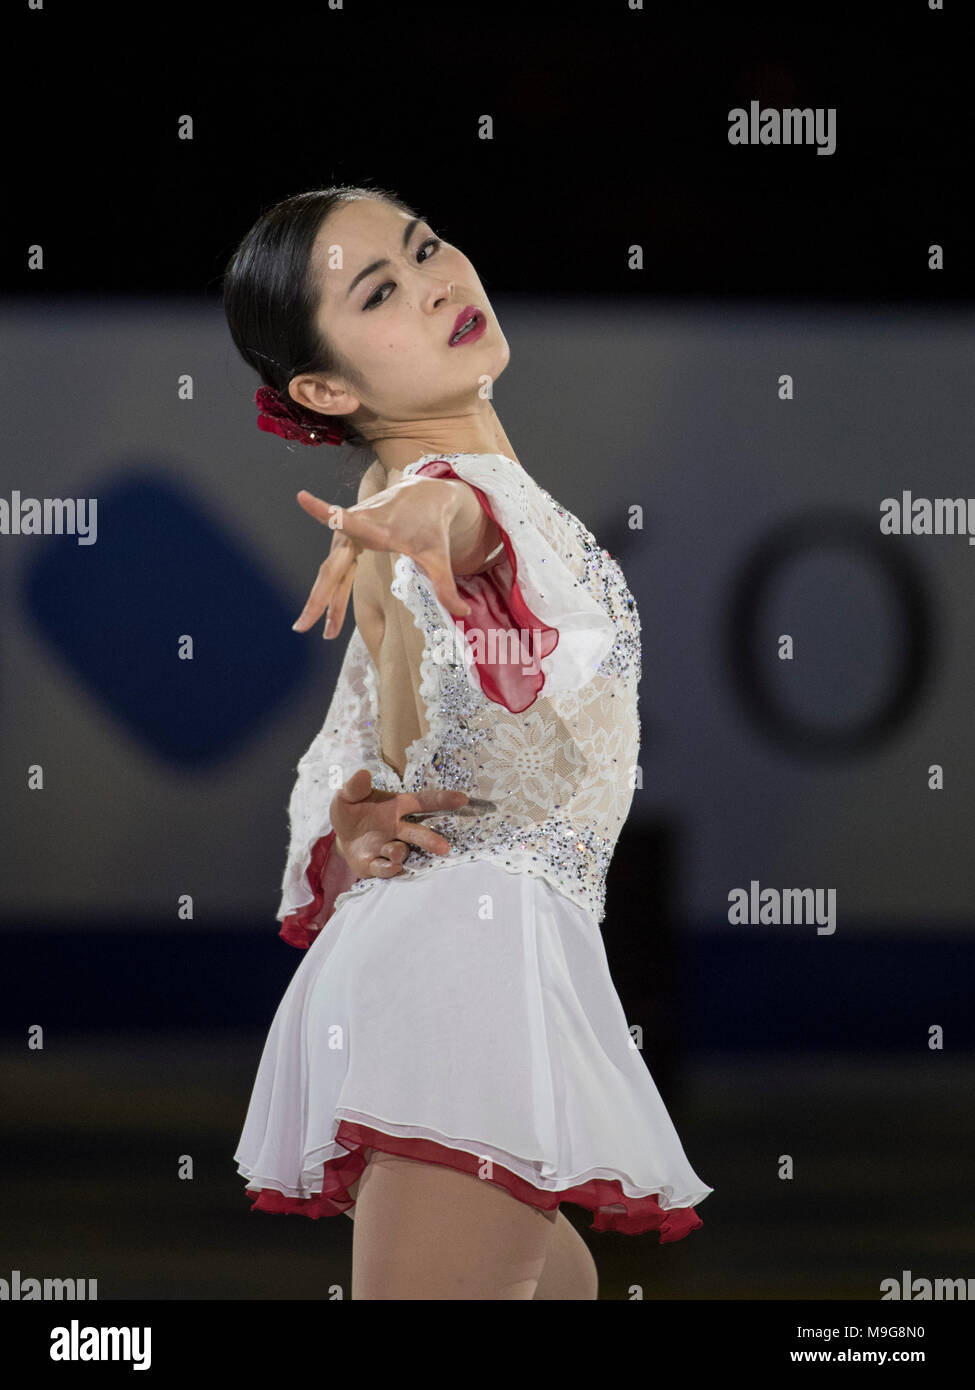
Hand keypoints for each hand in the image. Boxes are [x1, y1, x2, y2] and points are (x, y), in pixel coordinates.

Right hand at [291, 477, 479, 637]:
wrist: (425, 497)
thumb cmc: (431, 525)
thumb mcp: (440, 556)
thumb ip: (446, 585)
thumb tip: (461, 611)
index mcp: (379, 527)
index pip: (348, 521)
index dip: (325, 513)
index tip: (301, 497)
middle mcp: (357, 529)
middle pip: (332, 567)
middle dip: (318, 599)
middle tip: (303, 627)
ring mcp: (348, 536)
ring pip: (331, 575)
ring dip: (326, 604)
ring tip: (328, 633)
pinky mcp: (347, 542)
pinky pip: (337, 573)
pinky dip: (334, 597)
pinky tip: (332, 621)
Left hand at [329, 768, 469, 878]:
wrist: (339, 837)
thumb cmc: (350, 812)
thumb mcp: (347, 795)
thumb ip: (355, 787)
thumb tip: (363, 774)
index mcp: (395, 807)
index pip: (422, 802)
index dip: (442, 800)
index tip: (462, 799)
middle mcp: (397, 828)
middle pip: (418, 833)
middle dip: (430, 840)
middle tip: (444, 848)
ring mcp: (387, 848)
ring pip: (401, 851)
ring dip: (401, 852)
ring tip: (398, 853)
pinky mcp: (375, 865)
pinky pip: (385, 868)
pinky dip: (388, 868)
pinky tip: (390, 866)